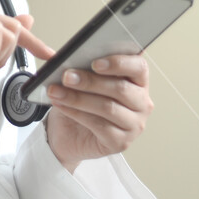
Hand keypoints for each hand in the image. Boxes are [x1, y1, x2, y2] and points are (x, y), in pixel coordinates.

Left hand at [45, 55, 152, 172]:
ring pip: (108, 107)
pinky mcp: (121, 142)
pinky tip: (61, 105)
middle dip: (90, 81)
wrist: (70, 132)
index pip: (138, 66)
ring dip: (78, 98)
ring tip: (56, 91)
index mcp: (138, 80)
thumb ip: (77, 64)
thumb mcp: (80, 78)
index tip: (95, 62)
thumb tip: (62, 56)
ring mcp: (134, 124)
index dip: (119, 63)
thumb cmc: (82, 100)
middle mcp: (141, 102)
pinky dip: (76, 113)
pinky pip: (99, 126)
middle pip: (120, 88)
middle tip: (66, 76)